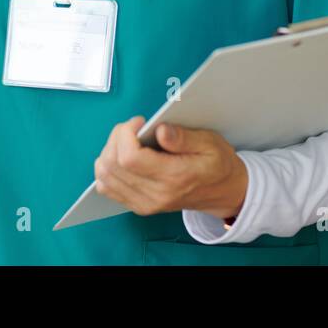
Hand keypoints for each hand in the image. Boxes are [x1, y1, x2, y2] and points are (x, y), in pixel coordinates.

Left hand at [93, 116, 247, 219]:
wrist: (223, 191)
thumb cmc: (217, 164)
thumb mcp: (210, 143)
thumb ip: (183, 137)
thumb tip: (159, 131)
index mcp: (174, 177)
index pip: (129, 158)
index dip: (125, 134)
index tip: (139, 122)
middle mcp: (156, 195)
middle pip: (112, 165)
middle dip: (116, 138)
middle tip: (134, 128)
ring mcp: (145, 203)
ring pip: (104, 177)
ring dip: (110, 152)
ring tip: (129, 141)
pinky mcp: (139, 206)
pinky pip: (107, 188)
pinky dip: (108, 169)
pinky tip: (123, 157)